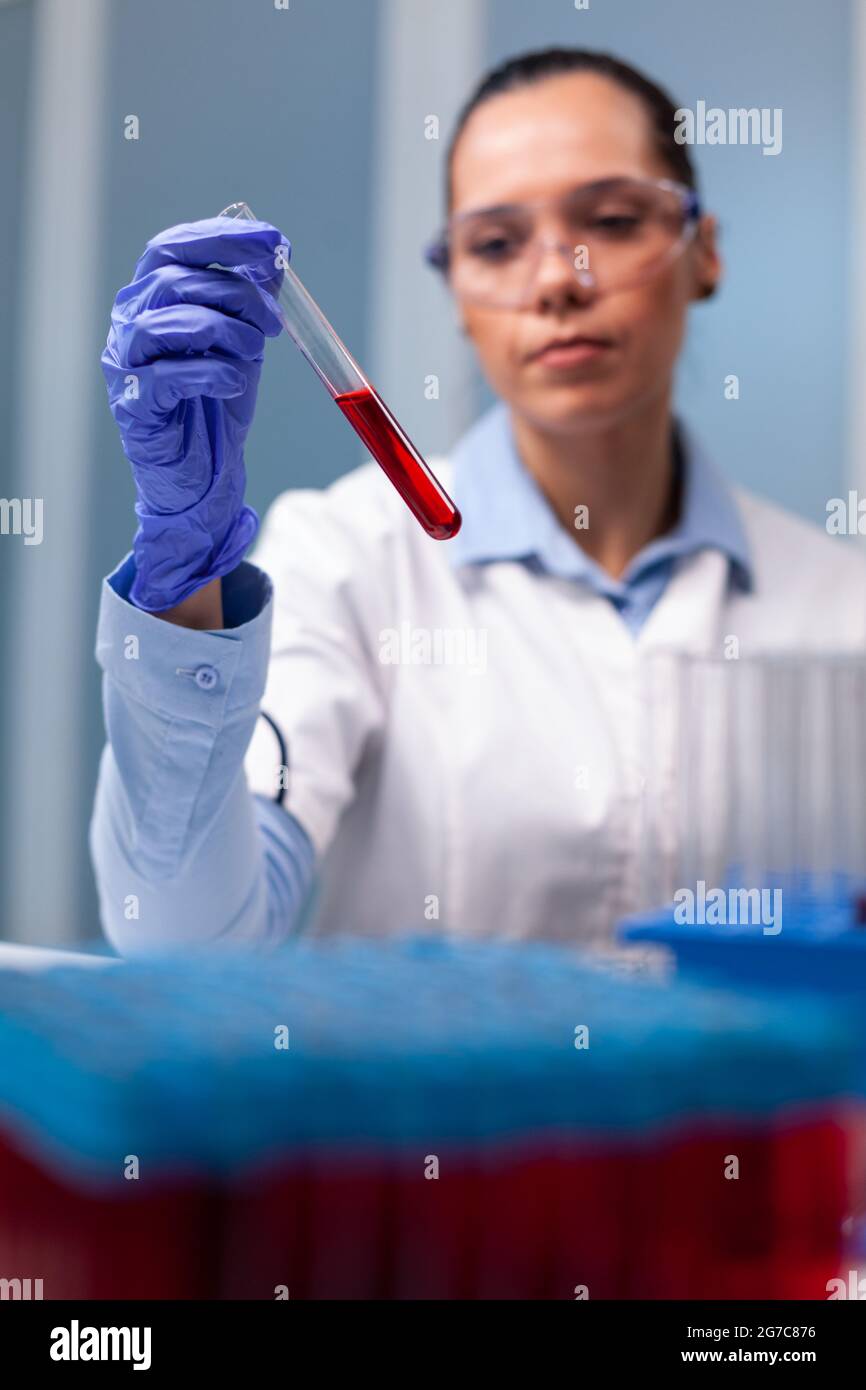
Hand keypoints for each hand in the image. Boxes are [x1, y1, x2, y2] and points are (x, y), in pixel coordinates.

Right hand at [101, 216, 287, 610]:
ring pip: (169, 321)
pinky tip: (234, 383)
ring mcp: (125, 363)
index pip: (175, 247)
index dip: (223, 237)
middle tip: (274, 320)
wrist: (200, 473)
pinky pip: (170, 375)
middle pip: (175, 280)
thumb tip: (275, 257)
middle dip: (236, 292)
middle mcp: (129, 322)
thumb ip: (250, 301)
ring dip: (226, 330)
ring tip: (254, 352)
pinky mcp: (134, 405)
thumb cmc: (215, 403)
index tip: (273, 241)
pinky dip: (213, 373)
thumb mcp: (242, 342)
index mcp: (151, 298)